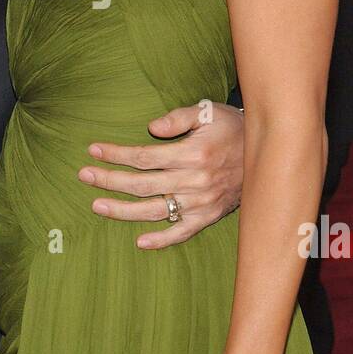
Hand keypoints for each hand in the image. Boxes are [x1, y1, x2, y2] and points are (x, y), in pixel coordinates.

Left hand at [78, 101, 243, 249]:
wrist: (268, 154)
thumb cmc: (233, 128)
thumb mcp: (208, 112)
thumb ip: (178, 118)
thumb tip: (151, 127)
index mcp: (192, 154)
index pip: (143, 157)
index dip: (116, 154)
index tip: (93, 150)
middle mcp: (194, 181)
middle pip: (141, 184)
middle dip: (109, 180)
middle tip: (83, 176)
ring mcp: (201, 203)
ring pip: (154, 211)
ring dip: (123, 211)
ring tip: (97, 206)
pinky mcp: (209, 217)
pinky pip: (182, 232)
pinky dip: (161, 239)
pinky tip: (140, 242)